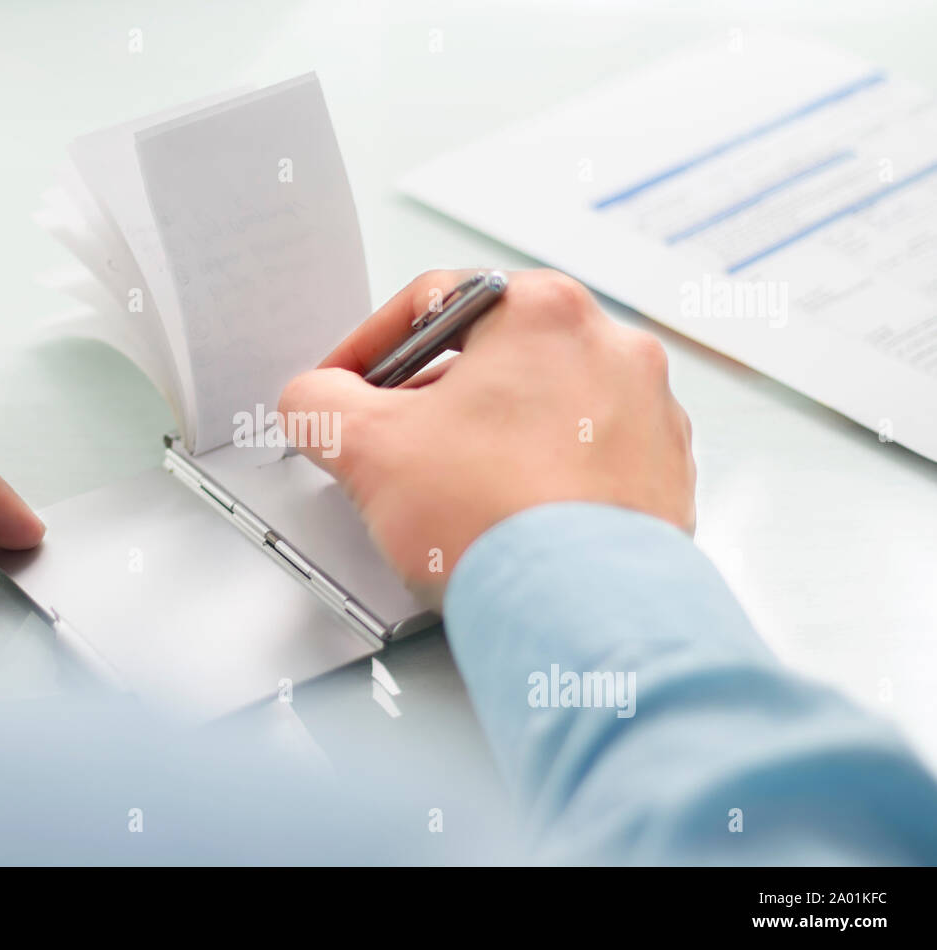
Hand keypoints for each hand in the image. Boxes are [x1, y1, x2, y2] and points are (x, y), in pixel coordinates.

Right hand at [278, 269, 694, 600]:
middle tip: (395, 445)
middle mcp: (611, 348)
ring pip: (539, 405)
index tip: (348, 388)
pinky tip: (507, 516)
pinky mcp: (663, 472)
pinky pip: (582, 456)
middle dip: (431, 397)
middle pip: (491, 355)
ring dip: (487, 437)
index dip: (368, 350)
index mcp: (545, 311)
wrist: (581, 615)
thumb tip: (316, 403)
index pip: (431, 304)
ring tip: (453, 491)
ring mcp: (647, 411)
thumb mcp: (365, 448)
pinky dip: (539, 476)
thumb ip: (318, 404)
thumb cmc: (500, 524)